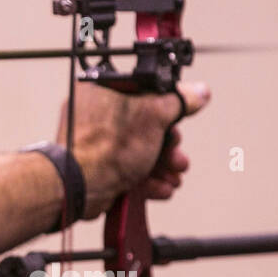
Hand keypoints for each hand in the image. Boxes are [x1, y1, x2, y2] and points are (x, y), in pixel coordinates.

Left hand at [55, 80, 209, 217]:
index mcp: (101, 89)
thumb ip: (179, 102)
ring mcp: (94, 140)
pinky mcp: (97, 165)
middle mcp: (94, 112)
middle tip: (177, 156)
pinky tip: (162, 187)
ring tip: (174, 175)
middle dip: (168, 146)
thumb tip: (198, 91)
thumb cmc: (104, 147)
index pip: (144, 91)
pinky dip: (147, 178)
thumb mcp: (153, 116)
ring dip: (163, 165)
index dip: (167, 108)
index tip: (178, 122)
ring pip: (138, 149)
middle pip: (144, 125)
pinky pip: (127, 167)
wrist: (78, 187)